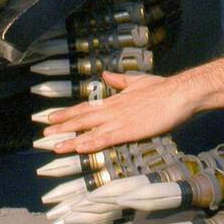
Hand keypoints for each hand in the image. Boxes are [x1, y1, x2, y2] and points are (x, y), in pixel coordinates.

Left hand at [45, 71, 196, 153]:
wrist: (180, 93)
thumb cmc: (163, 88)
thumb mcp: (138, 81)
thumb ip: (119, 81)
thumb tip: (105, 76)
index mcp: (115, 100)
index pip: (86, 107)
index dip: (68, 113)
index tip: (52, 117)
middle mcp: (113, 110)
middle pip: (82, 118)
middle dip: (62, 126)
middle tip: (43, 132)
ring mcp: (120, 120)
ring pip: (89, 130)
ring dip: (70, 138)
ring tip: (53, 144)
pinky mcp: (129, 130)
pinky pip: (106, 139)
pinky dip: (90, 143)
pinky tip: (78, 148)